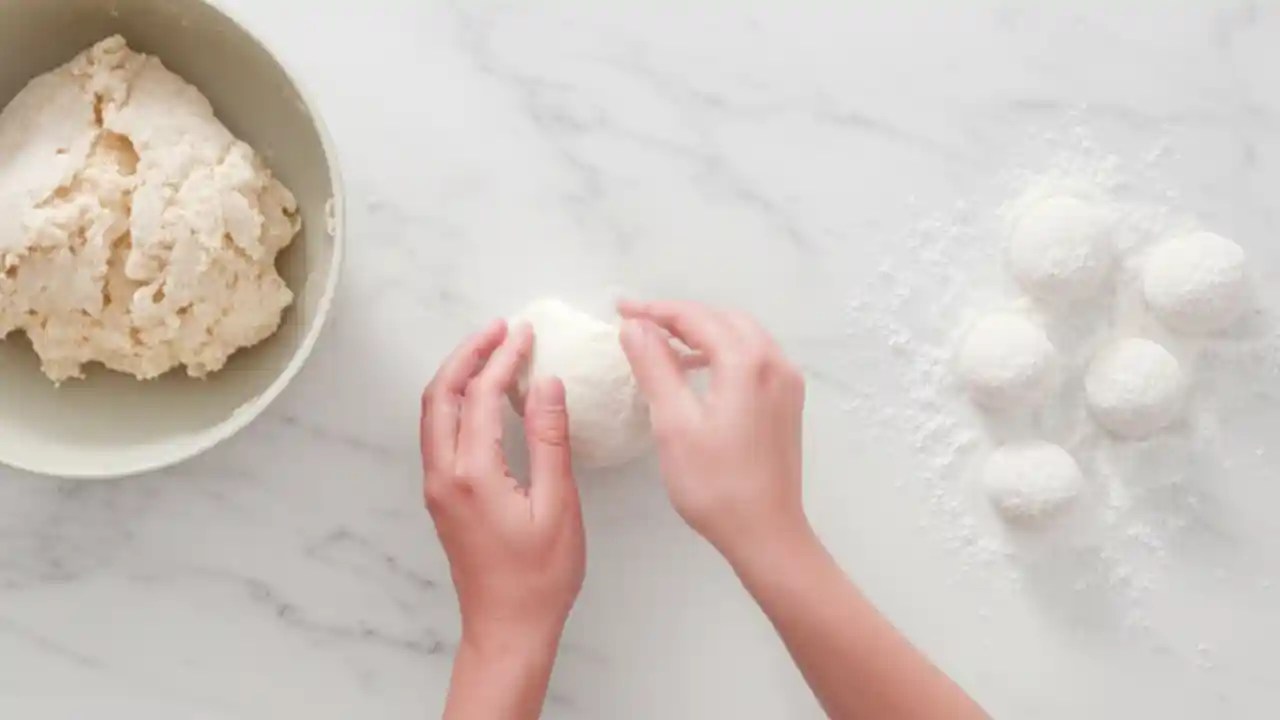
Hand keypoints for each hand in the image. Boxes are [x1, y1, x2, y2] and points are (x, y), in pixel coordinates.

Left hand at [420, 320, 585, 656]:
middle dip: (468, 354)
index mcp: (472, 473)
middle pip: (441, 394)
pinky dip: (456, 401)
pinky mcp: (442, 497)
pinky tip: (482, 396)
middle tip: (500, 329)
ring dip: (457, 375)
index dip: (503, 358)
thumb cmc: (540, 577)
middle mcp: (443, 475)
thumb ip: (549, 439)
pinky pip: (439, 433)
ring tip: (490, 350)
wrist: (507, 629)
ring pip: (433, 412)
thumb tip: (546, 383)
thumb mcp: (557, 505)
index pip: (480, 395)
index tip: (526, 333)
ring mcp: (437, 487)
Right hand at [618, 300, 808, 565]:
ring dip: (702, 331)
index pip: (696, 317)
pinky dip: (723, 351)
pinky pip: (754, 357)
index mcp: (747, 362)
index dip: (655, 310)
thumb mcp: (673, 424)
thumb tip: (635, 327)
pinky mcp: (787, 401)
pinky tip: (697, 370)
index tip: (620, 309)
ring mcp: (786, 382)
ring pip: (741, 335)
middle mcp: (775, 362)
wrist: (767, 533)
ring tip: (662, 342)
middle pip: (722, 319)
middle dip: (679, 316)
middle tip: (637, 324)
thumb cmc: (715, 485)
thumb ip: (654, 367)